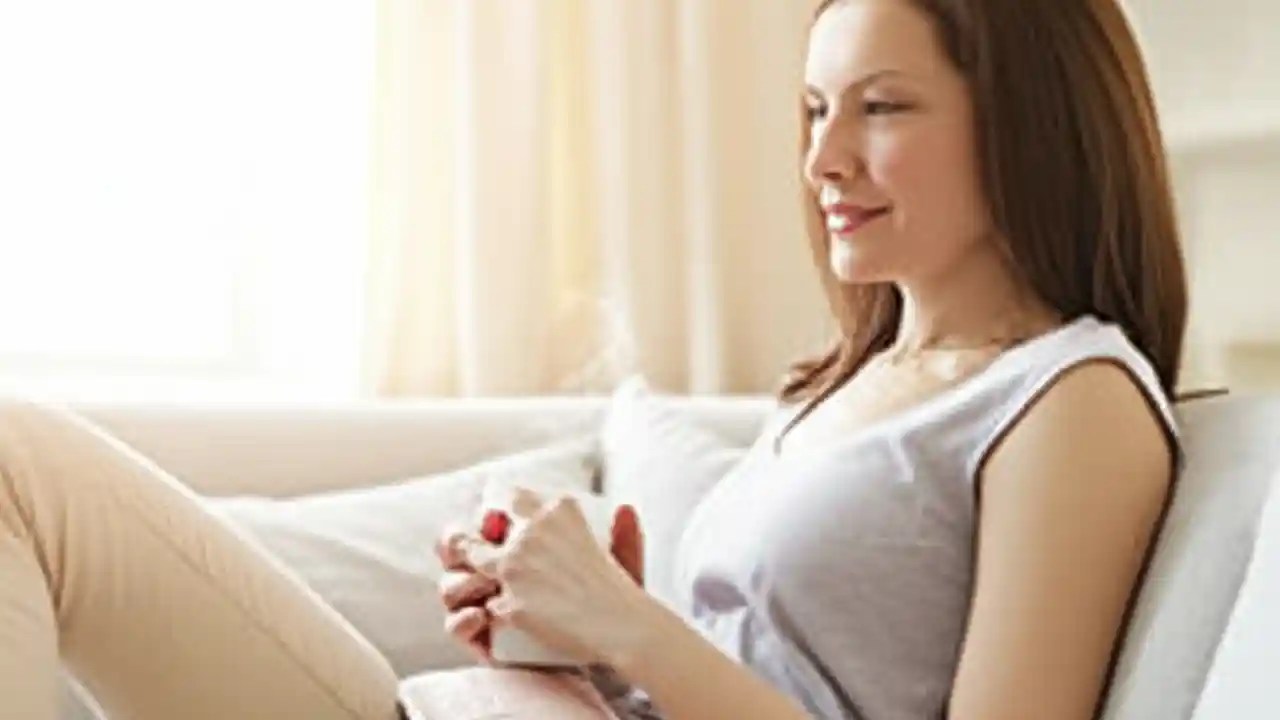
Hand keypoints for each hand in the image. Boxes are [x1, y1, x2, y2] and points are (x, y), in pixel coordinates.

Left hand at [456, 489, 652, 665]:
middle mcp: (530, 533)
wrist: (620, 627)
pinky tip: (508, 617)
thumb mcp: (622, 545)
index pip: (516, 496)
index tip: (506, 519)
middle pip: (488, 527)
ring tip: (487, 583)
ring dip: (482, 571)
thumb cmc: (624, 590)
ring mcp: (515, 567)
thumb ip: (620, 526)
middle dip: (485, 539)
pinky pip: (490, 603)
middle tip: (483, 550)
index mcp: (557, 512)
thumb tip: (624, 509)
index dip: (509, 508)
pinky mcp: (509, 602)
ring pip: (478, 560)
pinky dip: (498, 609)